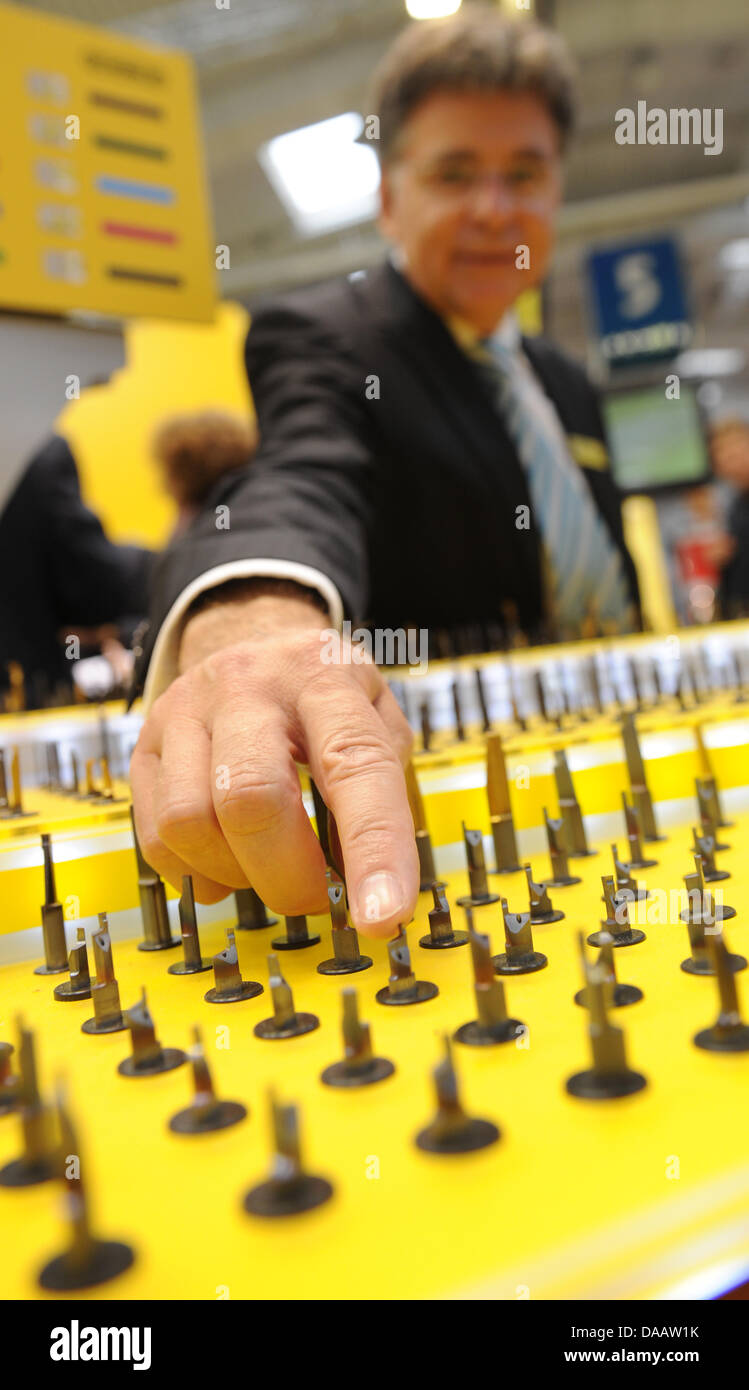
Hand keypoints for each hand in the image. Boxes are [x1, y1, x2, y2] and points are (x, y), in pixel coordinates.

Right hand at [130, 593, 417, 937]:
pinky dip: (196, 873)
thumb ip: (385, 793)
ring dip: (238, 874)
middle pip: (252, 799)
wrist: (250, 638)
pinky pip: (156, 836)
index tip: (383, 918)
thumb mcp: (377, 716)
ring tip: (264, 866)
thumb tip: (369, 887)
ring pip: (191, 823)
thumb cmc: (324, 697)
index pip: (355, 766)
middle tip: (316, 895)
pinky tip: (225, 861)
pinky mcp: (145, 744)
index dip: (374, 849)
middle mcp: (249, 686)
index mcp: (325, 678)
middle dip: (289, 876)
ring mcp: (187, 712)